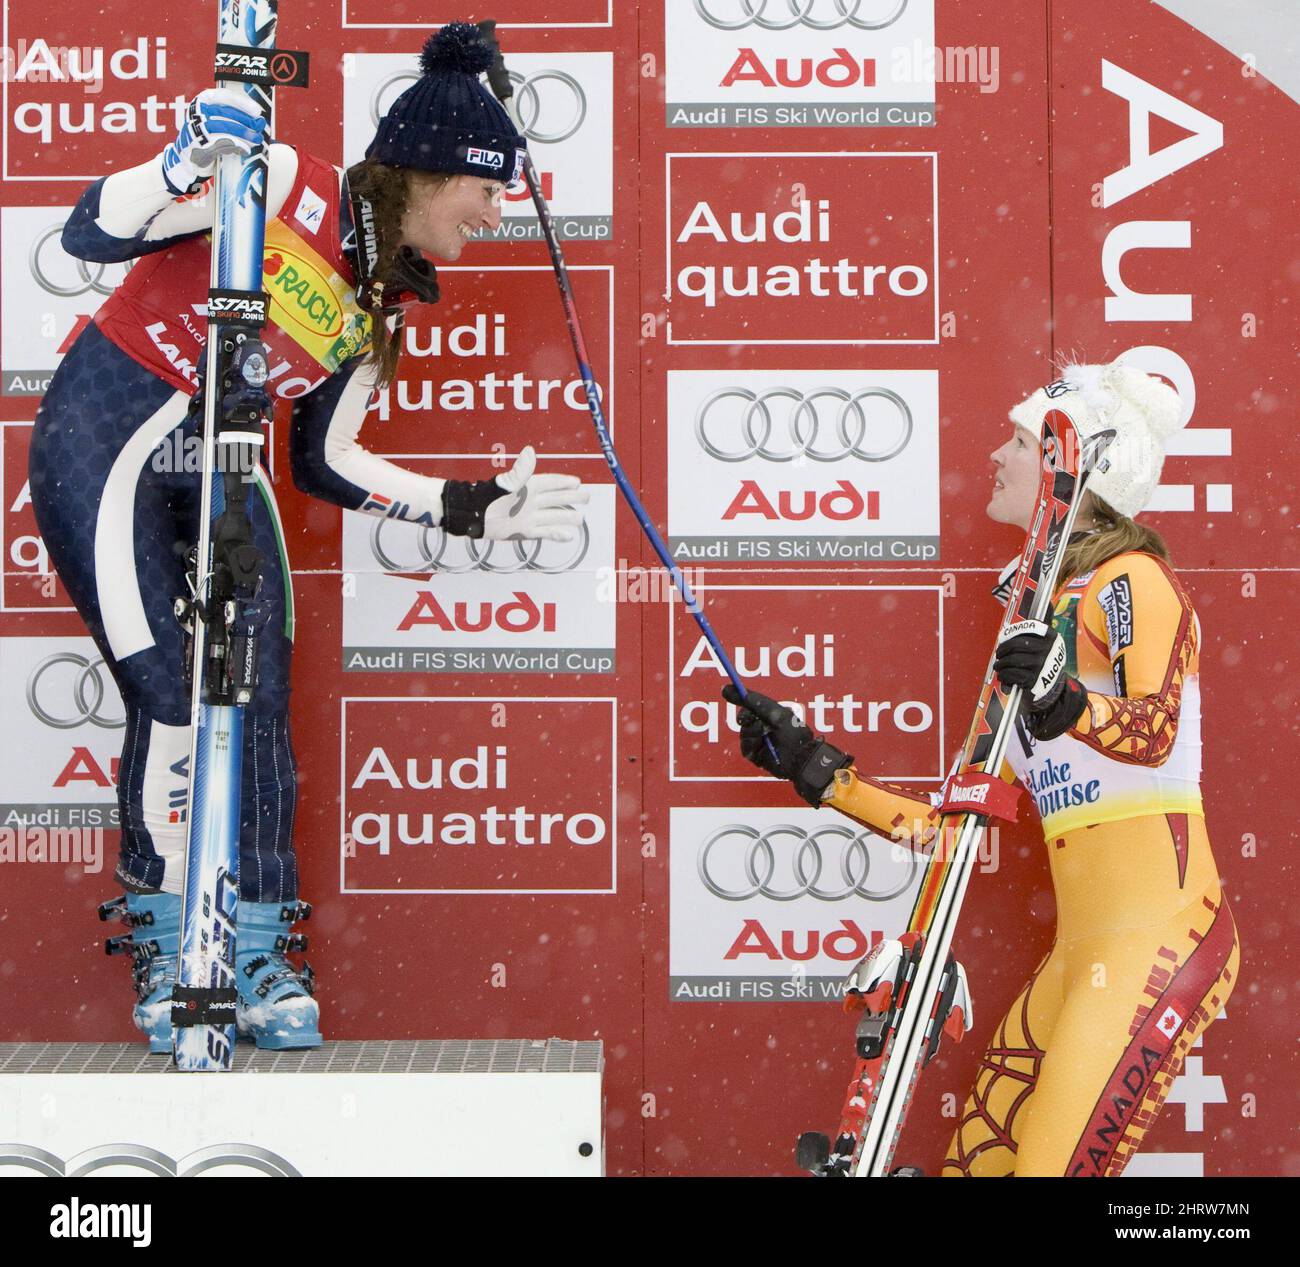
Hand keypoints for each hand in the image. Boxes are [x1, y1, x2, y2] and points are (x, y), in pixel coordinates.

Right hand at [162, 88, 266, 195]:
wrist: (188, 157)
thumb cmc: (207, 136)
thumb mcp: (215, 120)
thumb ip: (233, 117)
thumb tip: (258, 120)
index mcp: (202, 101)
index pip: (224, 96)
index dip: (242, 102)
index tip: (257, 110)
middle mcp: (198, 111)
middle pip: (226, 112)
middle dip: (246, 120)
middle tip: (260, 125)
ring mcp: (198, 127)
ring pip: (226, 127)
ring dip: (244, 133)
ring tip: (256, 139)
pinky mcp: (201, 144)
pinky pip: (223, 142)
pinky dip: (237, 146)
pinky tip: (245, 149)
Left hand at [440, 446, 589, 541]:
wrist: (474, 516)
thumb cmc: (487, 496)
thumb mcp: (506, 483)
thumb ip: (521, 470)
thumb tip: (530, 451)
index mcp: (528, 487)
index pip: (551, 483)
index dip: (564, 482)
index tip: (577, 482)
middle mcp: (531, 501)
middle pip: (556, 499)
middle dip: (572, 498)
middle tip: (587, 497)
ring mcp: (529, 516)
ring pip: (553, 516)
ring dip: (567, 517)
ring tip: (581, 519)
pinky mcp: (524, 531)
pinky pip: (545, 532)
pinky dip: (557, 534)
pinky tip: (568, 536)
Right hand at [721, 686, 851, 806]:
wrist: (800, 759)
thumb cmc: (793, 734)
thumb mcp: (775, 713)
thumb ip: (755, 702)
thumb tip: (732, 690)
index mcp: (772, 714)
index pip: (751, 703)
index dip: (739, 697)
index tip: (725, 690)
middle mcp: (764, 726)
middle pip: (744, 718)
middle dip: (746, 718)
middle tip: (752, 720)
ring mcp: (760, 741)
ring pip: (743, 733)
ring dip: (752, 733)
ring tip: (763, 735)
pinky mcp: (756, 755)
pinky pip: (745, 747)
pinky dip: (752, 745)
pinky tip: (761, 746)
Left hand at [993, 619, 1087, 739]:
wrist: (1054, 688)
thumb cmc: (1045, 660)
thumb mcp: (1048, 641)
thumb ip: (1044, 623)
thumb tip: (1047, 601)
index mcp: (1050, 637)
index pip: (1027, 628)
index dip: (1012, 633)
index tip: (1004, 638)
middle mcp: (1048, 649)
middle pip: (1015, 645)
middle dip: (1002, 650)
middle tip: (999, 654)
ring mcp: (1041, 665)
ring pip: (1012, 660)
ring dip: (1001, 664)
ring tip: (999, 666)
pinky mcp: (1035, 680)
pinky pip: (1012, 674)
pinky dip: (1004, 675)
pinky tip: (1004, 676)